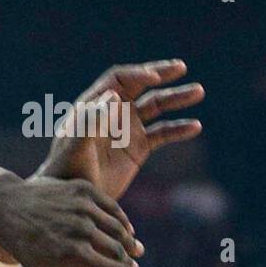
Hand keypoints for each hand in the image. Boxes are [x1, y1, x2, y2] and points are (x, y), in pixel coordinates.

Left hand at [0, 172, 172, 266]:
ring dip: (128, 244)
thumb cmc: (27, 249)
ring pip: (121, 232)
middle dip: (128, 264)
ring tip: (128, 251)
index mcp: (71, 256)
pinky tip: (120, 232)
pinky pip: (115, 211)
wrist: (6, 207)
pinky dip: (122, 224)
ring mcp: (82, 208)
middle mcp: (79, 230)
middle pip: (122, 254)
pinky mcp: (84, 190)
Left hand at [38, 59, 202, 199]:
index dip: (137, 74)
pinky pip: (163, 133)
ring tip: (198, 91)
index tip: (155, 78)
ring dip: (176, 98)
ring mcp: (126, 129)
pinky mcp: (138, 148)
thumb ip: (91, 122)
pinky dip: (178, 129)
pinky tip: (195, 126)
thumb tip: (113, 95)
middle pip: (139, 85)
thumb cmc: (67, 171)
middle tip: (181, 67)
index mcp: (93, 106)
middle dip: (160, 74)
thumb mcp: (75, 147)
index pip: (118, 80)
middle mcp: (111, 113)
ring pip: (155, 106)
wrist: (74, 199)